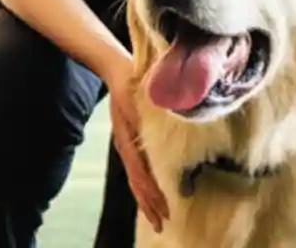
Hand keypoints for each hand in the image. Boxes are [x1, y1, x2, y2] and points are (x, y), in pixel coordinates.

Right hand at [106, 59, 169, 232]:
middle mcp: (126, 147)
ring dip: (145, 201)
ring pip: (134, 181)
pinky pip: (135, 172)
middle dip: (149, 205)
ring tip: (156, 218)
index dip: (153, 195)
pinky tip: (149, 194)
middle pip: (136, 184)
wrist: (117, 71)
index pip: (141, 176)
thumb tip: (178, 126)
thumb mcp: (143, 98)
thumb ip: (155, 114)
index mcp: (129, 141)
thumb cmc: (132, 83)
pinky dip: (142, 187)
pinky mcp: (128, 144)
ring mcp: (125, 147)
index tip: (165, 210)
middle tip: (163, 223)